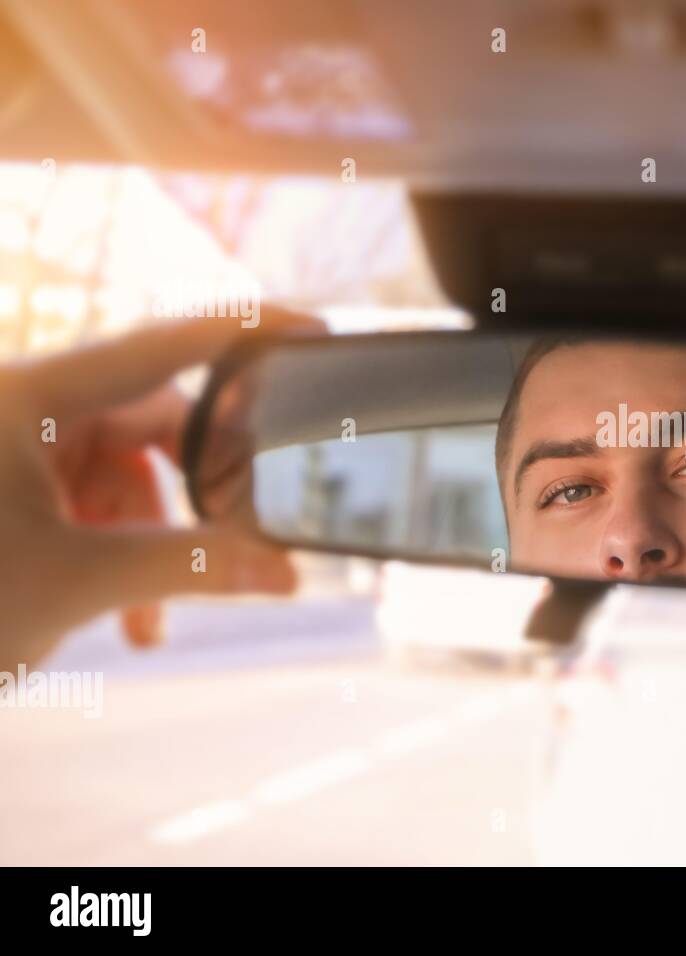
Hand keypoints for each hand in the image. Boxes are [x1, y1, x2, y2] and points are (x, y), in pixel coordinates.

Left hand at [0, 312, 316, 669]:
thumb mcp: (76, 582)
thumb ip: (192, 567)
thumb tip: (289, 573)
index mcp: (25, 396)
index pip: (160, 347)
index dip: (244, 335)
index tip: (311, 330)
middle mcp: (20, 403)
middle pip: (149, 421)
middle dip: (192, 496)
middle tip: (241, 543)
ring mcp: (12, 442)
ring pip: (120, 470)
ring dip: (148, 542)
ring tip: (146, 624)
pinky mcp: (7, 480)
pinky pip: (85, 497)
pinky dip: (110, 549)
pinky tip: (115, 614)